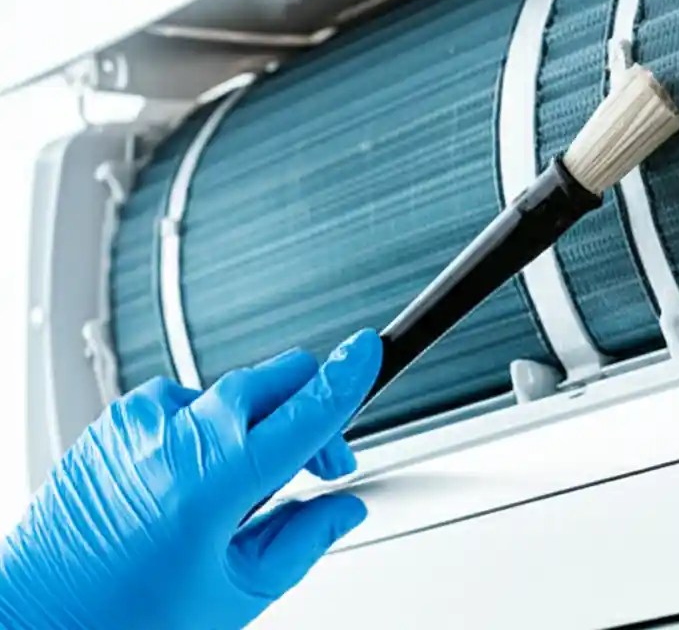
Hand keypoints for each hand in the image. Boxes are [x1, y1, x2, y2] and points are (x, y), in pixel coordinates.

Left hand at [0, 328, 382, 629]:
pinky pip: (181, 402)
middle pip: (272, 382)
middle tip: (321, 467)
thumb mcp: (238, 592)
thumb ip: (304, 539)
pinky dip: (205, 428)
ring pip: (229, 392)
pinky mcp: (113, 422)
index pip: (302, 412)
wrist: (34, 620)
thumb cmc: (119, 621)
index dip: (346, 378)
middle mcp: (172, 438)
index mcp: (211, 482)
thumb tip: (341, 510)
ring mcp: (136, 423)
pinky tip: (199, 476)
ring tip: (246, 488)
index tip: (367, 353)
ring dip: (256, 424)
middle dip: (309, 413)